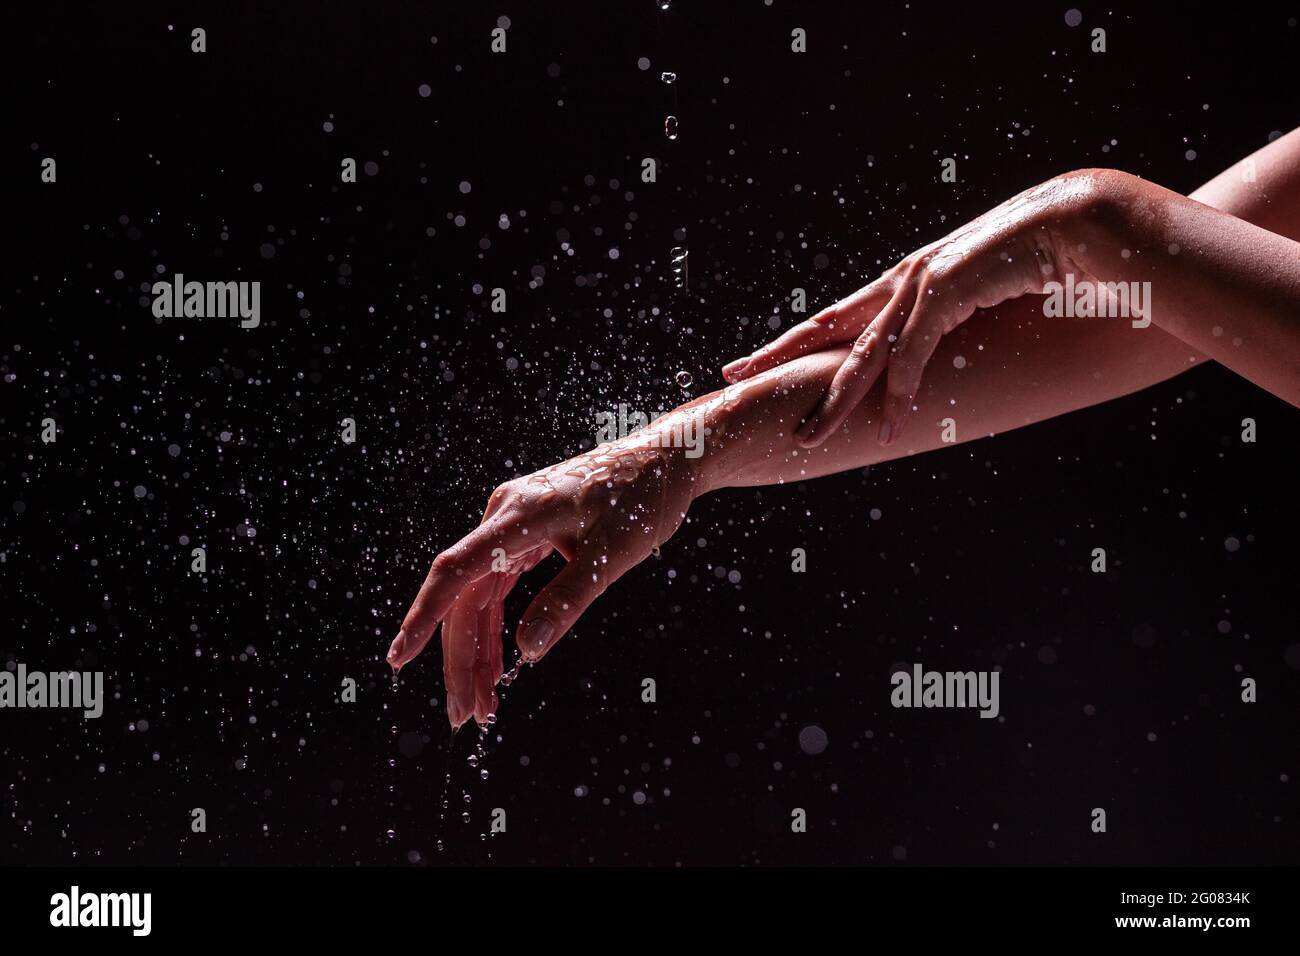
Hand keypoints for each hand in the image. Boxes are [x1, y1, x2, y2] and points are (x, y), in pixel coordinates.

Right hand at [387, 437, 698, 728]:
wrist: (666, 458)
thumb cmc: (642, 498)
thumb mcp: (610, 555)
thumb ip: (567, 600)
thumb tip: (527, 651)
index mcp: (517, 515)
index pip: (455, 571)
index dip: (423, 617)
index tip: (399, 658)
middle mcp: (504, 516)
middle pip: (465, 596)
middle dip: (461, 658)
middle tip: (464, 716)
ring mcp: (512, 525)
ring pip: (480, 596)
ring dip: (478, 650)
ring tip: (481, 704)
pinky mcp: (526, 534)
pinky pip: (498, 586)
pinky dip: (498, 627)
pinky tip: (498, 666)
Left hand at [722, 173, 1100, 445]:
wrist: (1087, 224)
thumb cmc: (1040, 269)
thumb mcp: (983, 309)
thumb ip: (955, 331)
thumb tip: (943, 367)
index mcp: (908, 282)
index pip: (837, 317)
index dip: (793, 340)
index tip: (752, 360)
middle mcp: (906, 278)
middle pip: (828, 326)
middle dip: (778, 356)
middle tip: (732, 379)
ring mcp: (924, 279)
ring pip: (865, 350)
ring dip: (838, 399)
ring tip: (809, 436)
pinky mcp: (951, 286)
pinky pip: (915, 350)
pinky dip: (901, 389)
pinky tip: (889, 424)